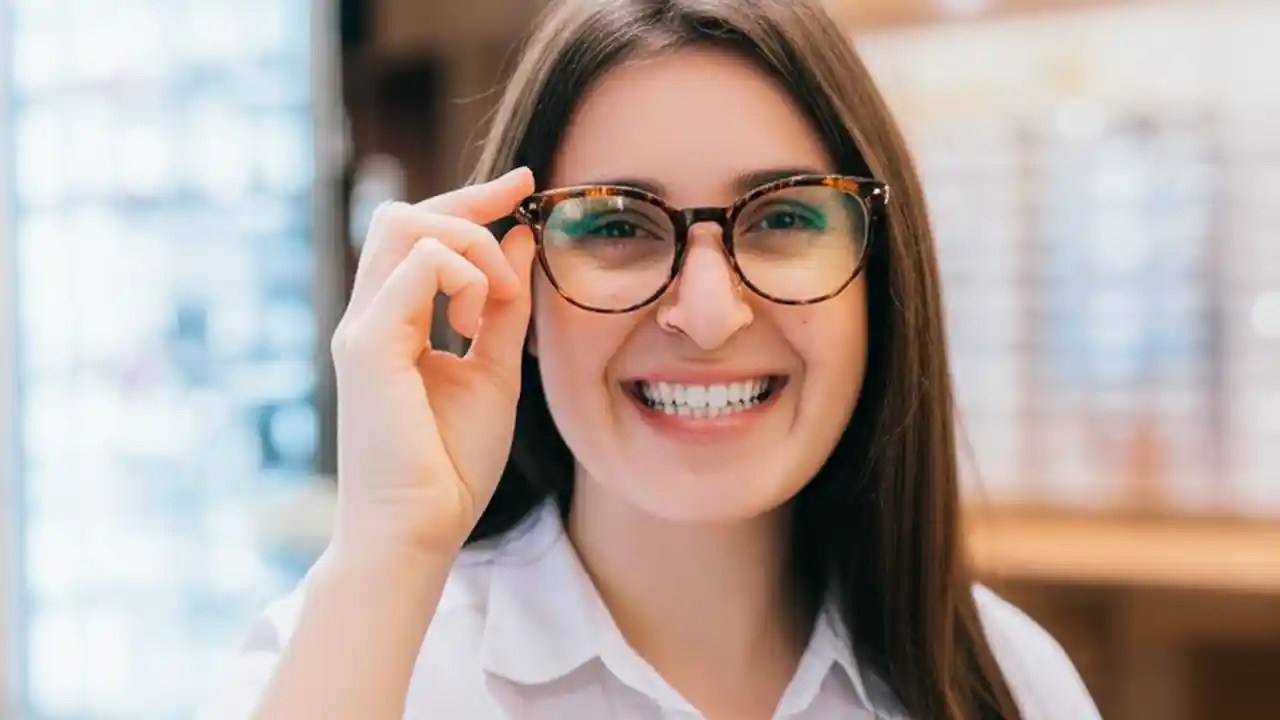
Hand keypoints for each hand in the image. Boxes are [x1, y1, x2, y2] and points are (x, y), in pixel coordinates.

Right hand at [329, 167, 536, 555]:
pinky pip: (414, 269)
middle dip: (469, 202)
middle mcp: (370, 317)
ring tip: (495, 296)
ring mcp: (363, 329)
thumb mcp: (493, 372)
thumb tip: (518, 243)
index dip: (472, 203)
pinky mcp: (368, 348)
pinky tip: (476, 316)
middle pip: (404, 215)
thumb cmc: (450, 465)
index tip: (523, 187)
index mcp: (393, 323)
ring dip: (468, 241)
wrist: (418, 532)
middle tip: (520, 204)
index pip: (420, 235)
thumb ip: (501, 309)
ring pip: (404, 226)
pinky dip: (460, 274)